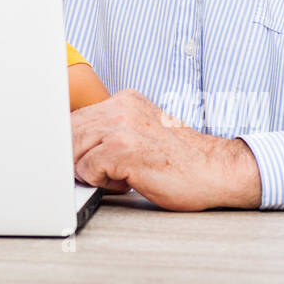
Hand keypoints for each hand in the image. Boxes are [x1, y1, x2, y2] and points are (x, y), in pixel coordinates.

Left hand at [71, 89, 261, 210]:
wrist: (214, 171)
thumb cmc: (180, 159)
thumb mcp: (142, 130)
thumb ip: (110, 130)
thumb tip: (73, 144)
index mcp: (124, 100)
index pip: (75, 117)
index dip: (72, 142)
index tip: (78, 157)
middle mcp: (120, 108)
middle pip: (69, 132)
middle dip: (77, 157)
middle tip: (103, 171)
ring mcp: (120, 127)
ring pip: (73, 150)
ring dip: (90, 170)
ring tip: (118, 174)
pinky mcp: (122, 149)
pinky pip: (86, 169)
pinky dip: (101, 183)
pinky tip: (127, 181)